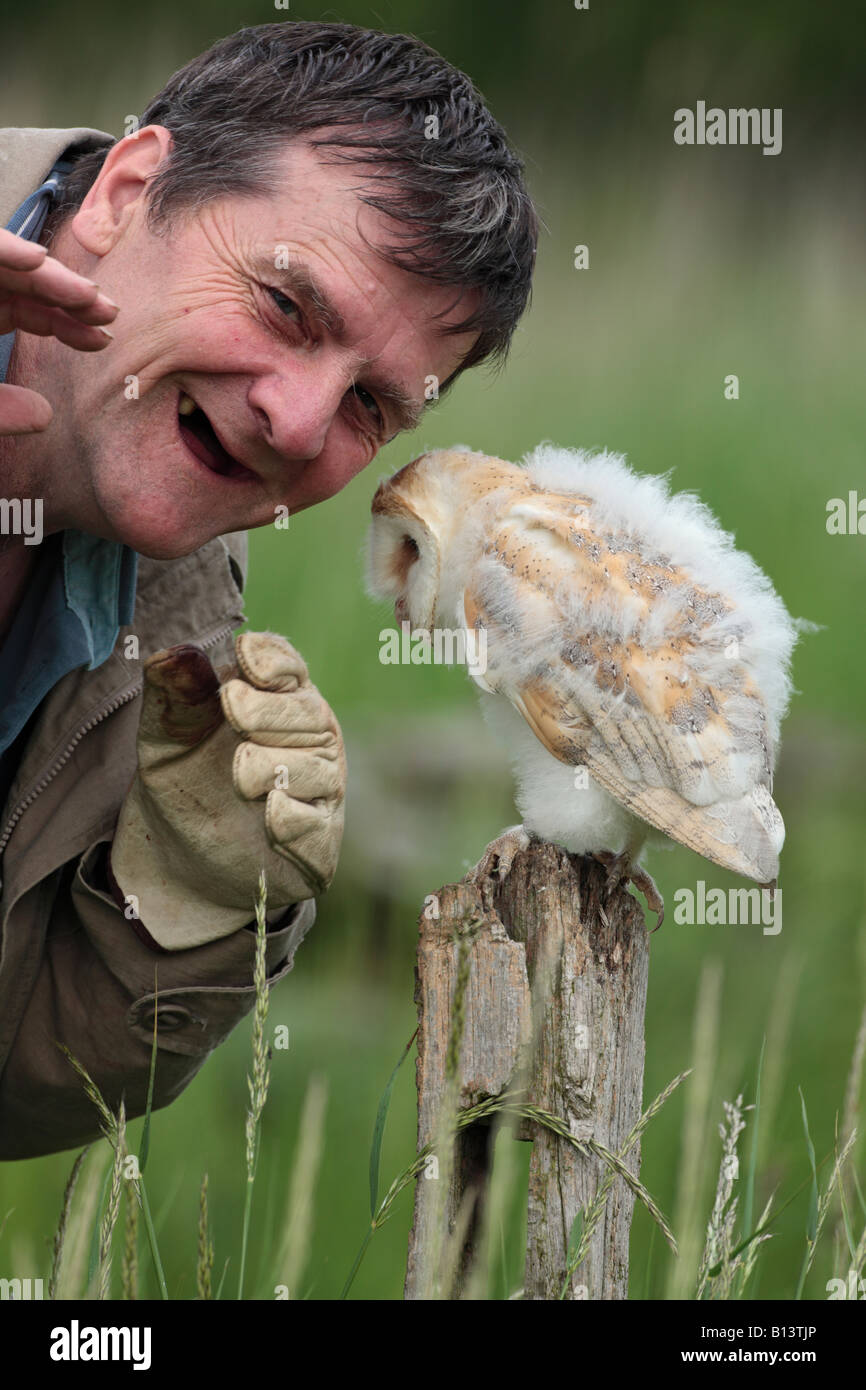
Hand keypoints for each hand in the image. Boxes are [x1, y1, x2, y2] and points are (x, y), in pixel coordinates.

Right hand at [0, 226, 117, 434]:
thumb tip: (45, 417)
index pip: (30, 312)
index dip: (69, 325)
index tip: (104, 342)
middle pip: (27, 284)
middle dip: (72, 296)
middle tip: (112, 312)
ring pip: (10, 263)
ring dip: (50, 274)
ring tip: (87, 294)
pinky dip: (6, 249)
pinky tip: (36, 260)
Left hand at [110, 632, 345, 949]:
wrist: (182, 860)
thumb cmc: (184, 782)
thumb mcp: (165, 738)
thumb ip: (172, 696)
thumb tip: (178, 654)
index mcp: (278, 701)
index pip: (289, 669)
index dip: (273, 661)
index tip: (244, 655)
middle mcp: (310, 737)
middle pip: (310, 712)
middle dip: (269, 710)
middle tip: (231, 707)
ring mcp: (321, 787)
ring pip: (316, 768)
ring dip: (273, 768)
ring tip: (240, 778)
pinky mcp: (321, 837)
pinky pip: (316, 822)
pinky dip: (291, 818)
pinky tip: (268, 818)